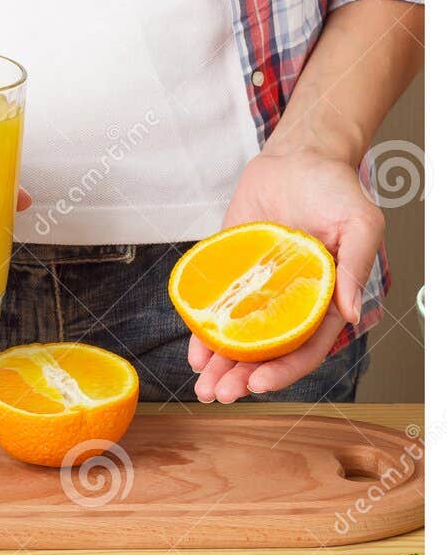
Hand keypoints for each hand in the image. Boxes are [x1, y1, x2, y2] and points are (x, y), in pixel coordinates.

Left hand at [190, 149, 382, 402]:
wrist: (297, 158)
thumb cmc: (335, 189)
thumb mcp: (360, 223)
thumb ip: (357, 266)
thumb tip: (352, 313)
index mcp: (325, 299)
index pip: (306, 347)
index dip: (284, 370)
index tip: (258, 384)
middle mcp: (290, 302)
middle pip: (267, 352)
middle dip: (244, 377)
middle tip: (220, 395)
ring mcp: (258, 291)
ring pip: (239, 339)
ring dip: (221, 367)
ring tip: (202, 387)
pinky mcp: (231, 275)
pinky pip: (216, 310)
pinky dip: (204, 334)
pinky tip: (194, 353)